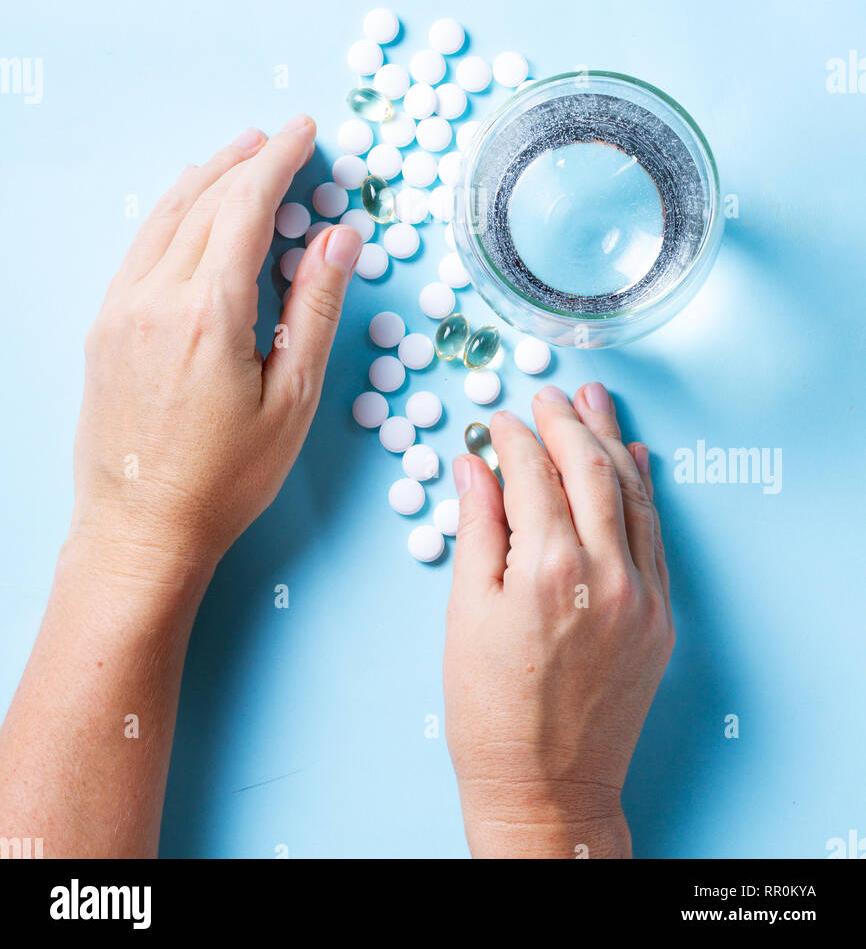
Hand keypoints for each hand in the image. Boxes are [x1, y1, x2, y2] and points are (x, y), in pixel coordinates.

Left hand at [72, 115, 362, 588]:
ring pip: (166, 216)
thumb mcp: (292, 398)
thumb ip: (315, 307)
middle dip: (247, 160)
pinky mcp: (104, 327)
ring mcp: (121, 310)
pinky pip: (140, 247)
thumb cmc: (225, 477)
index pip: (247, 206)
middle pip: (205, 200)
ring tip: (238, 151)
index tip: (305, 132)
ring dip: (206, 175)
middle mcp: (155, 298)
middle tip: (283, 137)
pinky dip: (171, 212)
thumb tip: (339, 235)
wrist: (140, 530)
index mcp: (209, 312)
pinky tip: (188, 206)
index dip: (279, 161)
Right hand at [444, 382, 673, 859]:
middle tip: (549, 393)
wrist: (547, 789)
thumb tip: (477, 465)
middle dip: (568, 422)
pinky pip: (656, 534)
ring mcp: (642, 595)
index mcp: (546, 570)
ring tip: (595, 400)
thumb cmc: (491, 712)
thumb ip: (478, 527)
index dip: (514, 438)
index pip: (533, 474)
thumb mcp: (465, 612)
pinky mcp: (661, 616)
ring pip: (632, 493)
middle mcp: (605, 574)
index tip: (498, 421)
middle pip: (591, 469)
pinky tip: (634, 459)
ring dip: (612, 440)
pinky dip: (644, 490)